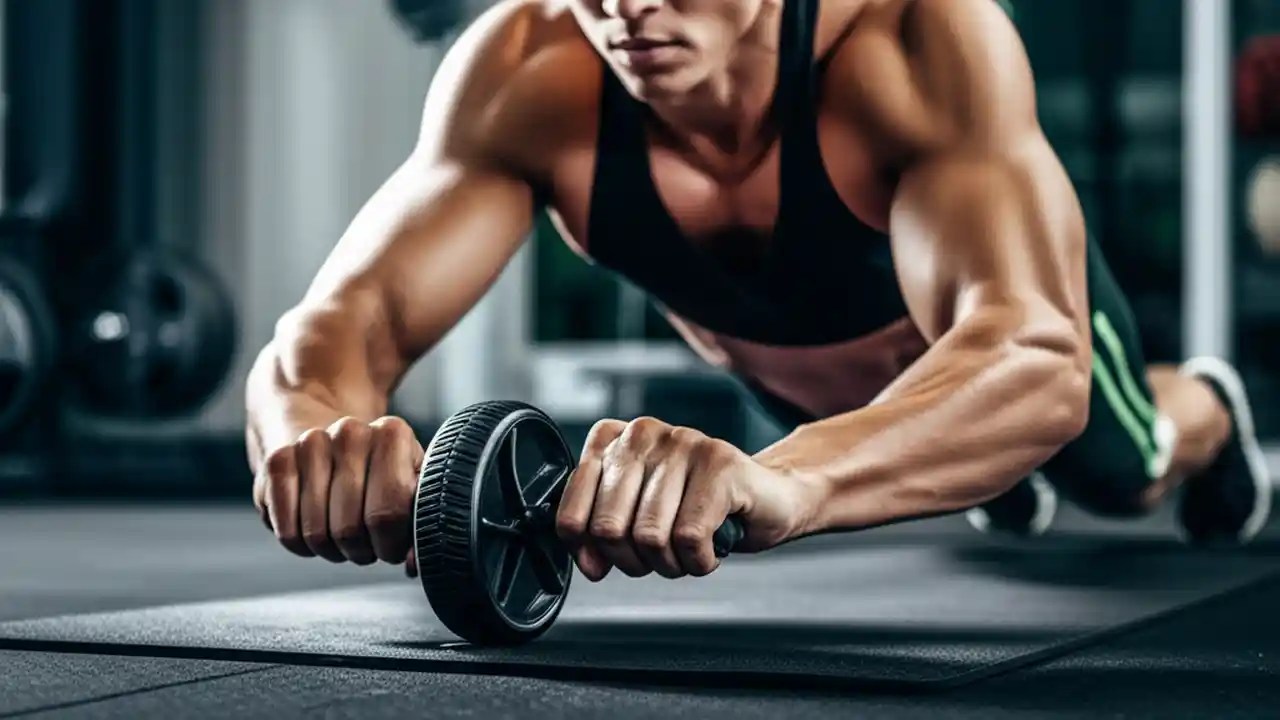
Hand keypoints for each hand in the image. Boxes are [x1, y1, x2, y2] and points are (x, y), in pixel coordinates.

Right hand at [253, 416, 423, 567]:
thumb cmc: (382, 474)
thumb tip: (414, 564)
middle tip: (367, 544)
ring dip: (331, 550)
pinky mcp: (278, 460)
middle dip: (360, 551)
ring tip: (343, 535)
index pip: (389, 513)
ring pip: (315, 533)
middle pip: (349, 528)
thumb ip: (421, 527)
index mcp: (392, 434)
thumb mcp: (413, 490)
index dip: (390, 545)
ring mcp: (310, 443)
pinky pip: (286, 531)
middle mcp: (351, 432)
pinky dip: (301, 545)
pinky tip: (315, 529)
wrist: (333, 442)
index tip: (391, 547)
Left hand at [555, 417, 820, 581]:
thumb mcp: (638, 516)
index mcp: (613, 440)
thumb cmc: (700, 509)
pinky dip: (699, 561)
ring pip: (649, 536)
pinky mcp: (719, 464)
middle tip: (658, 558)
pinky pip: (688, 538)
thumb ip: (602, 533)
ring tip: (687, 551)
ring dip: (670, 564)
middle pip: (609, 527)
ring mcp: (683, 443)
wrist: (770, 499)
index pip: (571, 507)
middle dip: (633, 561)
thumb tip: (590, 564)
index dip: (585, 548)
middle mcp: (643, 432)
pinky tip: (710, 549)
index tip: (603, 561)